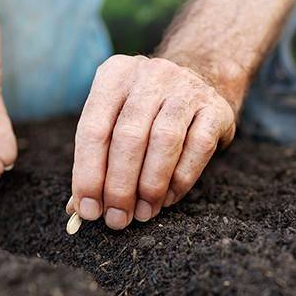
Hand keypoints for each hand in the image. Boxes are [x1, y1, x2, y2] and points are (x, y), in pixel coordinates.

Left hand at [67, 55, 236, 229]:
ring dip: (151, 185)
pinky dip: (181, 179)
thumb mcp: (116, 122)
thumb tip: (80, 208)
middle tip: (117, 219)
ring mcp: (186, 88)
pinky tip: (168, 198)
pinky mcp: (216, 108)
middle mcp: (150, 76)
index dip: (88, 174)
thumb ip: (96, 160)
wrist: (202, 80)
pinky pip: (198, 147)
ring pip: (164, 141)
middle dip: (120, 186)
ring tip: (143, 213)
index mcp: (115, 76)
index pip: (93, 129)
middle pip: (129, 137)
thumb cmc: (147, 113)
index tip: (88, 210)